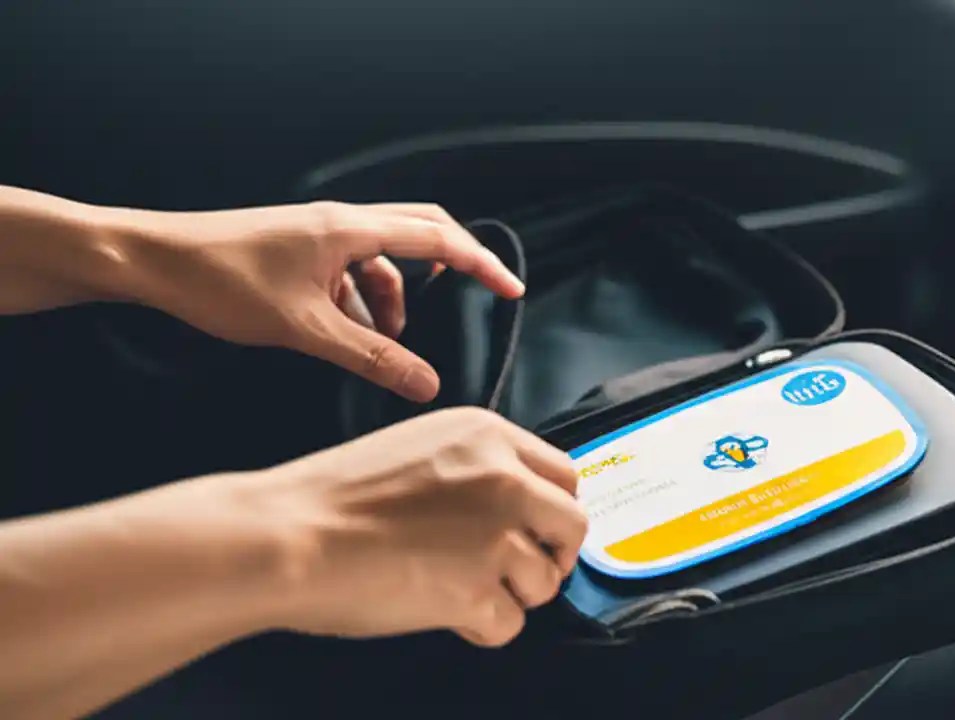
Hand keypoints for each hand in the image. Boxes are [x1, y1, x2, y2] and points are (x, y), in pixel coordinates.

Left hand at [109, 200, 523, 401]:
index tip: (511, 289)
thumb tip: (425, 384)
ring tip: (387, 342)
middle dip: (453, 266)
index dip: (481, 266)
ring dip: (397, 297)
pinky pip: (351, 269)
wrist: (153, 261)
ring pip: (383, 257)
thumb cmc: (219, 282)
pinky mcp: (300, 249)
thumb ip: (371, 357)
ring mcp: (319, 234)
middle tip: (480, 294)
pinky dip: (363, 300)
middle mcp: (340, 223)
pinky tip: (347, 333)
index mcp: (349, 230)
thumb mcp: (305, 329)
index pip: (437, 241)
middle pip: (420, 232)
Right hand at [261, 407, 585, 646]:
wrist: (288, 535)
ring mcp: (495, 536)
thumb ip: (476, 467)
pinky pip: (510, 624)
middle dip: (552, 556)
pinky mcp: (477, 590)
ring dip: (511, 595)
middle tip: (517, 572)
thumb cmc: (333, 496)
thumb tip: (518, 505)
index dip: (554, 511)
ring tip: (458, 589)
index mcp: (488, 435)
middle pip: (572, 527)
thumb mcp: (419, 448)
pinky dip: (481, 628)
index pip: (565, 475)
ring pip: (545, 582)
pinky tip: (444, 613)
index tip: (539, 532)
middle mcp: (504, 479)